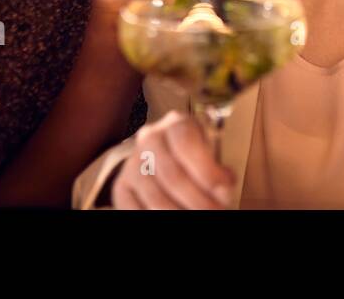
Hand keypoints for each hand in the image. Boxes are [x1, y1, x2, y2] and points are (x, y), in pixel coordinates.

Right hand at [111, 111, 234, 209]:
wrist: (163, 158)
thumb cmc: (194, 158)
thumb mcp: (210, 157)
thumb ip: (218, 173)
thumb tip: (221, 192)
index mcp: (176, 124)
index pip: (185, 141)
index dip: (205, 170)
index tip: (222, 192)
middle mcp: (150, 138)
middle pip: (171, 174)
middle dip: (197, 201)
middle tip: (214, 212)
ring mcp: (132, 163)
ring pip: (155, 196)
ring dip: (178, 213)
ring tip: (198, 218)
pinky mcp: (121, 186)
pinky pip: (133, 208)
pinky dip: (154, 218)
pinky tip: (173, 220)